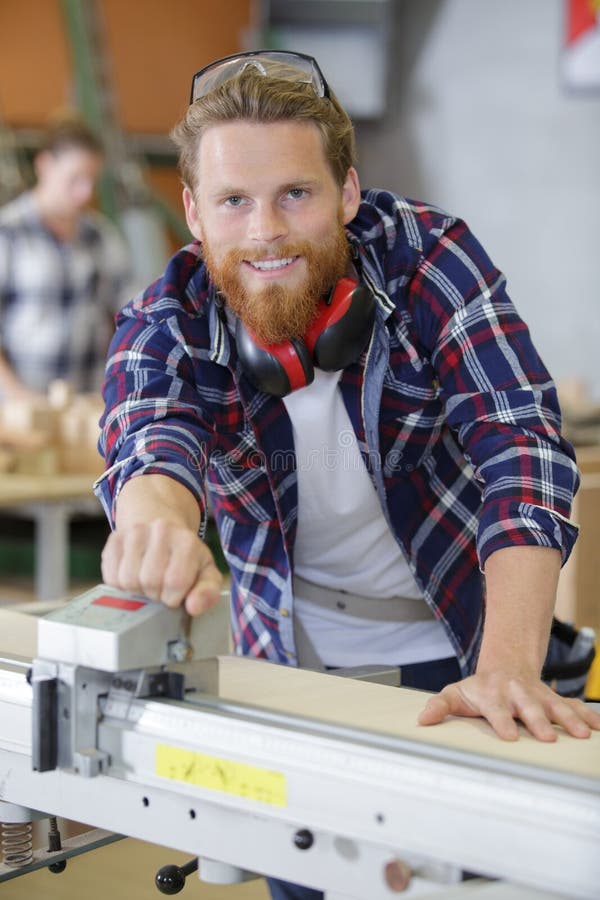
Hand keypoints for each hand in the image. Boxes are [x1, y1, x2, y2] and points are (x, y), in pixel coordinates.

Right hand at [101, 518, 223, 615]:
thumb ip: (208, 593)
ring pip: (127, 580)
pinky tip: (134, 575)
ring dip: (137, 590)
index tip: (176, 594)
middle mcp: (161, 530)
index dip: (173, 597)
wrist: (164, 528)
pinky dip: (120, 585)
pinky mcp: (114, 538)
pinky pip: (110, 576)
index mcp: (187, 541)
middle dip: (155, 594)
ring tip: (147, 582)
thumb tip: (194, 607)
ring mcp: (135, 532)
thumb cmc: (187, 558)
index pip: (175, 581)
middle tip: (161, 588)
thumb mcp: (206, 574)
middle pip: (149, 580)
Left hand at [417, 670, 599, 740]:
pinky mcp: (554, 699)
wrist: (505, 666)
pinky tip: (598, 727)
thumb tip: (422, 720)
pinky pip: (573, 705)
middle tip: (547, 737)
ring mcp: (538, 695)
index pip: (496, 709)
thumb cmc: (479, 688)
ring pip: (555, 705)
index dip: (502, 721)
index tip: (509, 737)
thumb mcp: (456, 694)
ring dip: (569, 719)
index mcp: (492, 694)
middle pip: (528, 707)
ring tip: (582, 734)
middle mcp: (517, 693)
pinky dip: (588, 715)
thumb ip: (440, 707)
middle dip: (538, 720)